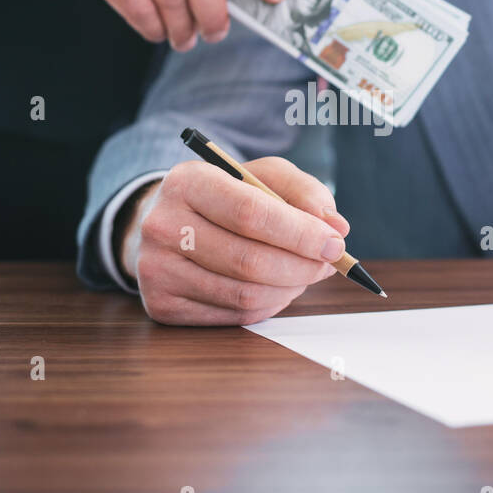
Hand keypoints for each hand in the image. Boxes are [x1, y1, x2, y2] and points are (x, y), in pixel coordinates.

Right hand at [120, 157, 350, 325]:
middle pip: (248, 260)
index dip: (299, 233)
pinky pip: (233, 316)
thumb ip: (303, 192)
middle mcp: (162, 225)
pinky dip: (268, 305)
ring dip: (289, 289)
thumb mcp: (262, 176)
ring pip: (244, 294)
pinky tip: (276, 288)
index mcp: (187, 182)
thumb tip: (336, 227)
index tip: (334, 243)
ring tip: (304, 274)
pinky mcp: (161, 305)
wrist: (168, 224)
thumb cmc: (225, 198)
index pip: (250, 213)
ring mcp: (157, 269)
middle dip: (301, 267)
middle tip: (328, 263)